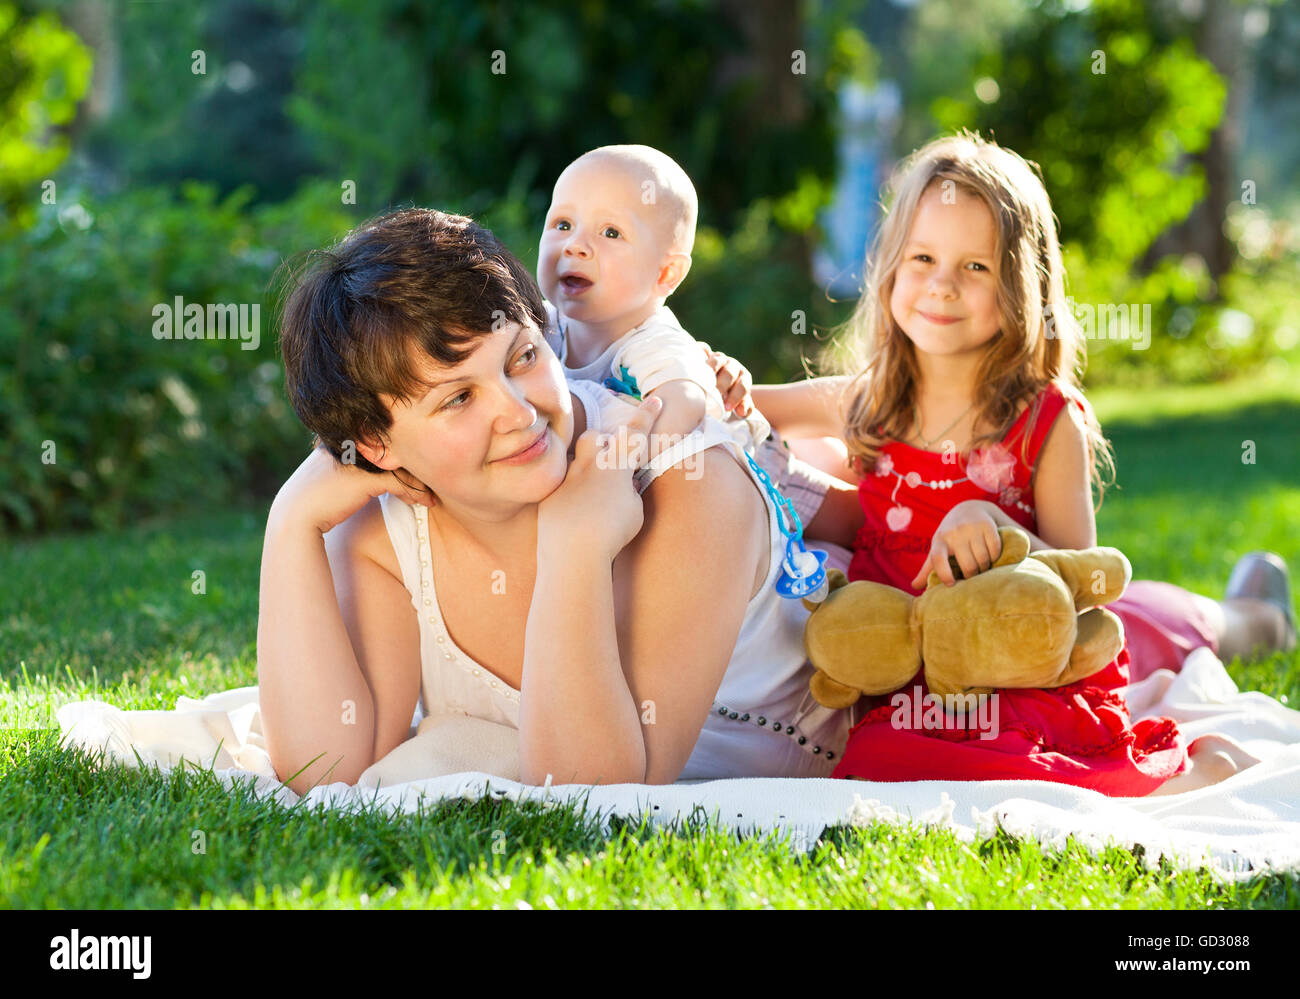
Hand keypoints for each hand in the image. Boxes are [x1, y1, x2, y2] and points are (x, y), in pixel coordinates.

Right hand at [273, 444, 435, 535]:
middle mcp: (353, 440)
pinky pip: (401, 482)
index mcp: (345, 434)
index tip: (419, 466)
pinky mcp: (366, 478)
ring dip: (420, 480)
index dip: (405, 451)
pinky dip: (416, 493)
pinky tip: (425, 503)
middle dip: (417, 463)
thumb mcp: (337, 473)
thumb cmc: (316, 498)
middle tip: (434, 477)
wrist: (296, 516)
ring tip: (432, 494)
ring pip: (403, 463)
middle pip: (397, 446)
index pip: (386, 436)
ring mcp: (359, 457)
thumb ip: (356, 464)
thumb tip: (380, 470)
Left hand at [538, 395, 662, 560]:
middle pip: (595, 437)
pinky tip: (575, 515)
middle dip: (604, 444)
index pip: (636, 434)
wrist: (572, 552)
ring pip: (576, 459)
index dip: (647, 416)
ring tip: (591, 491)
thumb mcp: (635, 510)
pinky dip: (571, 495)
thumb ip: (630, 490)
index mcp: (616, 466)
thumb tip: (623, 484)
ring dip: (586, 467)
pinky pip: (561, 485)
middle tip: (612, 464)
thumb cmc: (611, 534)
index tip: (655, 399)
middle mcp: (590, 465)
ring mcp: (567, 478)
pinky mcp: (550, 494)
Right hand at [700, 344, 753, 417]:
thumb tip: (742, 413)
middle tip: (714, 395)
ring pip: (718, 360)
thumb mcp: (736, 402)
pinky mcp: (705, 352)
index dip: (736, 397)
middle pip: (730, 373)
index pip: (743, 386)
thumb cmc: (727, 396)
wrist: (713, 382)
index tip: (728, 408)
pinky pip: (703, 349)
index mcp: (743, 377)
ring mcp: (719, 357)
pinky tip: (694, 362)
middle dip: (722, 385)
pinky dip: (700, 353)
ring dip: (712, 370)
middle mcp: (733, 365)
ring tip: (704, 380)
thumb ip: (743, 407)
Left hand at [910, 500, 1002, 588]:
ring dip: (985, 567)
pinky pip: (995, 550)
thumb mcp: (938, 547)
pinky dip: (995, 556)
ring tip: (982, 566)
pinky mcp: (987, 525)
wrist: (969, 509)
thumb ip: (928, 568)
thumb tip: (914, 586)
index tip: (951, 584)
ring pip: (983, 559)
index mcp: (939, 541)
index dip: (943, 573)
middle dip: (972, 575)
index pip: (937, 558)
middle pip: (968, 565)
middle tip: (972, 574)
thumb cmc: (950, 535)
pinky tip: (990, 554)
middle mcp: (954, 533)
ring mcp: (971, 528)